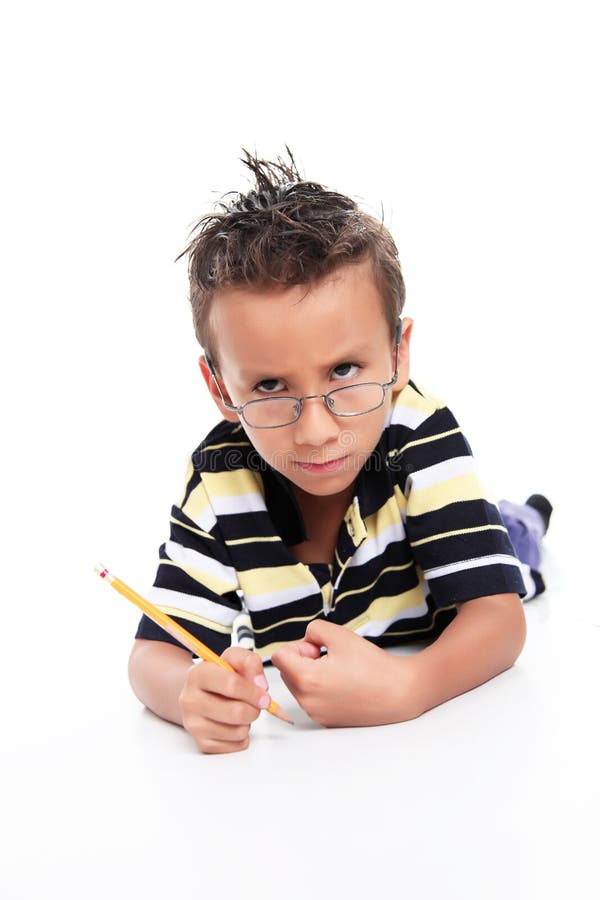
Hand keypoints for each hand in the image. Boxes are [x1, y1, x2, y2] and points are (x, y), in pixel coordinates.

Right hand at [178, 648, 270, 753]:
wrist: (199, 693)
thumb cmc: (220, 676)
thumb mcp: (233, 659)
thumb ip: (250, 662)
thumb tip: (261, 685)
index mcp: (197, 674)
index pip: (231, 684)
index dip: (253, 691)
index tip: (264, 695)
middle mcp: (190, 700)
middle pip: (236, 712)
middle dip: (254, 709)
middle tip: (256, 704)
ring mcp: (193, 724)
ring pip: (238, 731)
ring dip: (248, 722)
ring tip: (241, 711)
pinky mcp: (200, 743)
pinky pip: (235, 746)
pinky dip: (242, 737)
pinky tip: (235, 724)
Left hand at [271, 620, 419, 726]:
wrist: (400, 692)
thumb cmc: (373, 665)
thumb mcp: (340, 635)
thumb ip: (314, 630)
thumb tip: (305, 640)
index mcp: (306, 679)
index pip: (278, 656)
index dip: (297, 646)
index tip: (318, 648)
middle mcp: (307, 701)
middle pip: (286, 672)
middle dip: (302, 660)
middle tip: (330, 657)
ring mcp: (316, 713)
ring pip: (298, 686)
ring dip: (310, 674)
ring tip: (338, 670)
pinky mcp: (326, 721)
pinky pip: (311, 699)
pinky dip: (320, 689)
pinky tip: (343, 684)